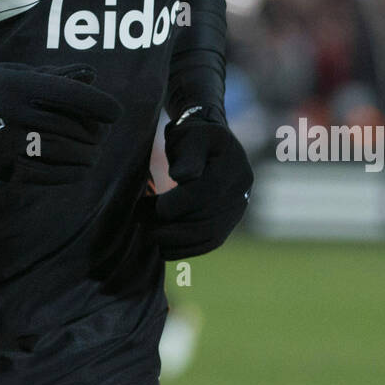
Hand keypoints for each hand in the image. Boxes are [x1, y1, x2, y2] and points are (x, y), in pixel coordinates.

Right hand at [0, 62, 122, 184]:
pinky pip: (42, 174)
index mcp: (19, 84)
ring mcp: (5, 142)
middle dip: (94, 134)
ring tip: (93, 154)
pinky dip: (67, 174)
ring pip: (60, 153)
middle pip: (70, 127)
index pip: (71, 95)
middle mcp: (14, 112)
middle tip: (101, 136)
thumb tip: (91, 76)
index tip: (115, 113)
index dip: (99, 105)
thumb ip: (52, 77)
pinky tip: (78, 170)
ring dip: (85, 156)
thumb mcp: (12, 73)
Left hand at [143, 103, 252, 258]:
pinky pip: (212, 241)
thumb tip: (181, 178)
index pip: (205, 193)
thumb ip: (187, 156)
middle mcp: (242, 188)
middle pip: (207, 217)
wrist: (209, 140)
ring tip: (150, 235)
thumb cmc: (192, 135)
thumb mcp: (189, 136)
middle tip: (142, 223)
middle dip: (172, 225)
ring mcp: (240, 205)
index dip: (176, 204)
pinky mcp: (231, 219)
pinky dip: (188, 249)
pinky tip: (165, 248)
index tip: (149, 205)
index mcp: (232, 164)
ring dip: (177, 241)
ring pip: (210, 234)